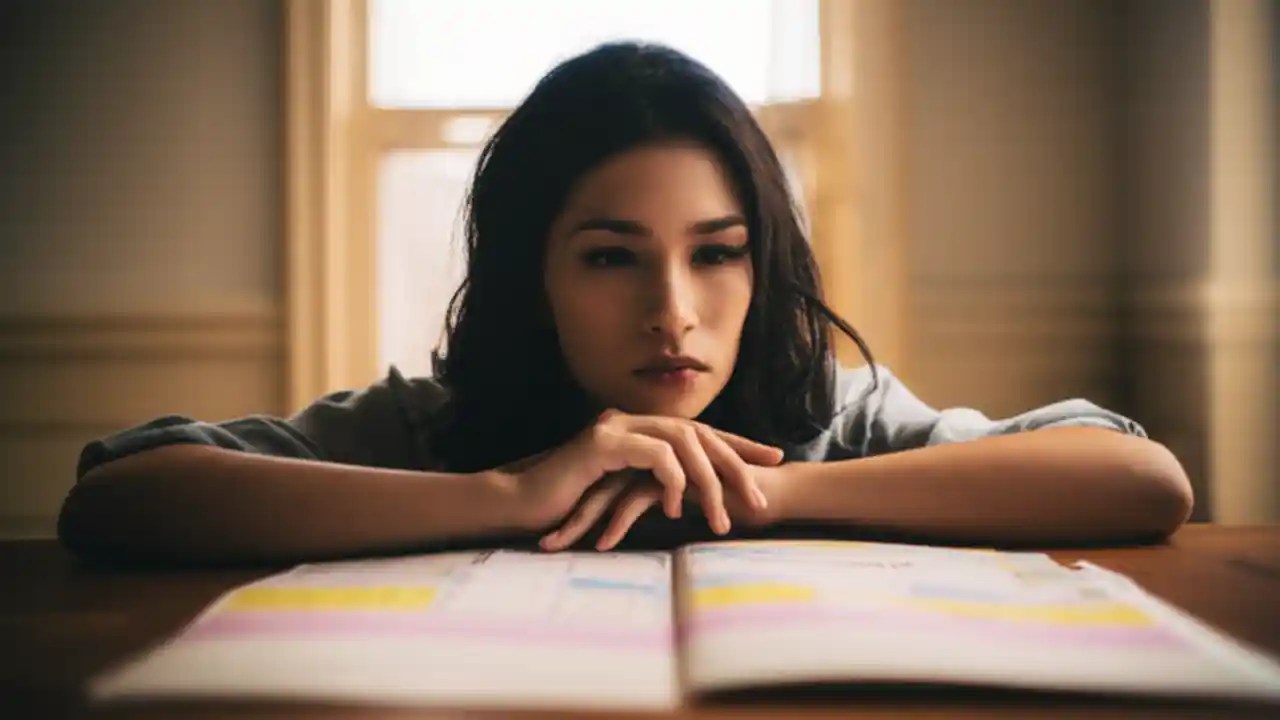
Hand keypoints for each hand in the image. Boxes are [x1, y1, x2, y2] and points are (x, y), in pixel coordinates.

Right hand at [504, 409, 782, 541]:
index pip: (697, 432)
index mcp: (637, 430)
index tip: (772, 460)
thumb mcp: (616, 493)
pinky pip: (654, 454)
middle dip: (736, 463)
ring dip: (708, 481)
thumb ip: (648, 485)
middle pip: (699, 433)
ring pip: (682, 442)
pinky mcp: (602, 444)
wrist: (518, 504)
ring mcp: (616, 428)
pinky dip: (672, 479)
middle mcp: (630, 420)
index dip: (737, 445)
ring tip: (721, 518)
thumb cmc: (563, 505)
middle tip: (759, 499)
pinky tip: (677, 507)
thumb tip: (691, 498)